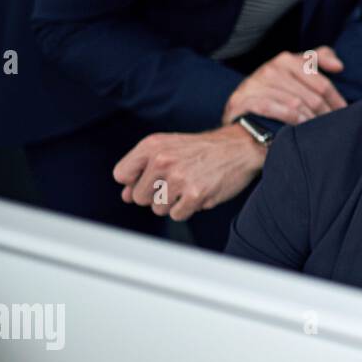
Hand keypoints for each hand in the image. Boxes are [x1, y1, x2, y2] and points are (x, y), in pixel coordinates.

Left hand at [113, 124, 267, 221]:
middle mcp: (162, 160)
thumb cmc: (204, 149)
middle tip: (176, 182)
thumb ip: (144, 170)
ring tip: (190, 186)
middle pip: (139, 197)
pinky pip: (177, 215)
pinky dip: (187, 209)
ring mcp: (179, 178)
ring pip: (157, 208)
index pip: (121, 174)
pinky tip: (199, 193)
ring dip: (173, 203)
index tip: (150, 179)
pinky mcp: (195, 194)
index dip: (134, 181)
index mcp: (153, 145)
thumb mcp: (170, 148)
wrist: (241, 147)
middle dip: (155, 195)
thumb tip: (126, 196)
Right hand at [222, 46, 346, 125]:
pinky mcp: (244, 100)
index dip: (335, 98)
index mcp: (286, 60)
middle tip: (333, 127)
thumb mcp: (294, 74)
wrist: (242, 119)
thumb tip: (339, 65)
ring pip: (297, 105)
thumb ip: (316, 61)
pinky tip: (299, 128)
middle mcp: (271, 68)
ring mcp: (257, 83)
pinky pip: (277, 111)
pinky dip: (292, 121)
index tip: (343, 111)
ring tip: (317, 131)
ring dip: (311, 121)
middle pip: (312, 96)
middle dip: (326, 114)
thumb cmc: (275, 96)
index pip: (321, 81)